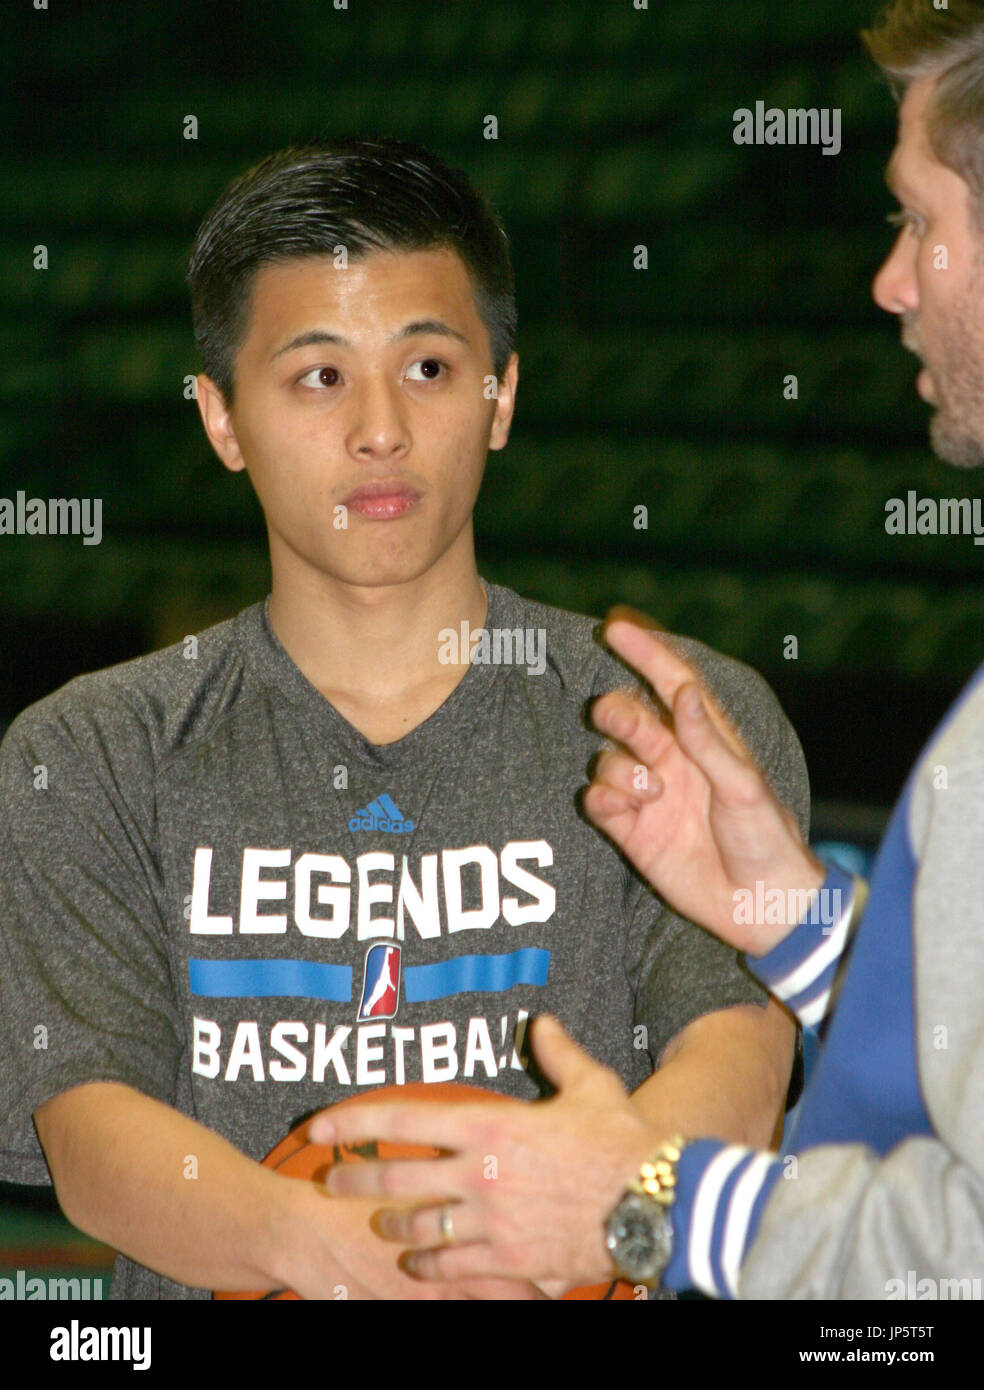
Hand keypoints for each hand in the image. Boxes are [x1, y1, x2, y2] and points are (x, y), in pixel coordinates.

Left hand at [306, 1016, 660, 1291]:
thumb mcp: (591, 1085)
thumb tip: (543, 1022)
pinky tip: (419, 1264)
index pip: (403, 1119)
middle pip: (397, 1179)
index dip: (355, 1122)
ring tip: (379, 1225)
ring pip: (419, 1227)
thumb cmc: (622, 1141)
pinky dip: (430, 1266)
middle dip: (355, 1181)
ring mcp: (491, 1222)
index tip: (322, 1126)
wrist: (655, 1203)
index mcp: (490, 1124)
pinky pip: (454, 1267)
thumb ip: (558, 1053)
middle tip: (331, 1182)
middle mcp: (479, 1174)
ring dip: (392, 1226)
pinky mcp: (510, 1260)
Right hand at [585, 609, 825, 954]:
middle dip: (618, 714)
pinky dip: (603, 799)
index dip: (646, 653)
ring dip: (619, 769)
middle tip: (627, 728)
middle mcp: (674, 760)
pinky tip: (627, 813)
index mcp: (707, 741)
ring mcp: (651, 795)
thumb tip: (685, 693)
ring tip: (650, 795)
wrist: (762, 907)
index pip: (672, 684)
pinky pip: (597, 800)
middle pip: (626, 717)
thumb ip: (708, 742)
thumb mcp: (743, 789)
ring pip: (607, 759)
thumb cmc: (767, 840)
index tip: (615, 626)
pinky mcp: (632, 830)